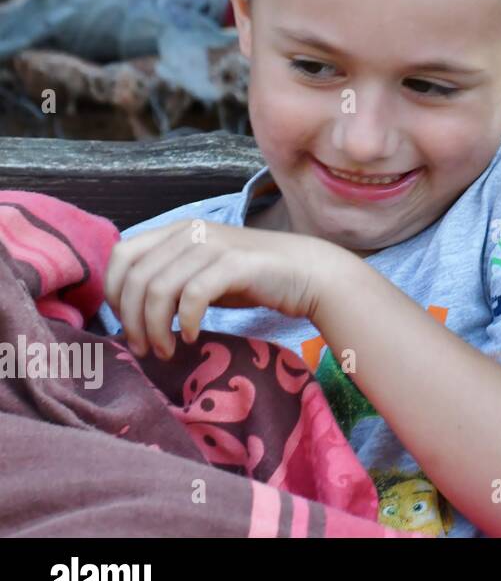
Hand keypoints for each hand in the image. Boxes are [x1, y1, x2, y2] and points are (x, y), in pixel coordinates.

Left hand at [105, 220, 350, 359]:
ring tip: (165, 350)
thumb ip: (169, 280)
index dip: (113, 292)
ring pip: (159, 289)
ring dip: (154, 328)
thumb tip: (128, 310)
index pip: (122, 255)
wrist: (307, 272)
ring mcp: (214, 245)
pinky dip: (184, 322)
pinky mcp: (235, 263)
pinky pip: (193, 295)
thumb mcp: (201, 273)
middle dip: (131, 320)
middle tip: (143, 348)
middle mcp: (191, 231)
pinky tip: (191, 336)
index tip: (125, 323)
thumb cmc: (253, 278)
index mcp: (177, 230)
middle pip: (136, 278)